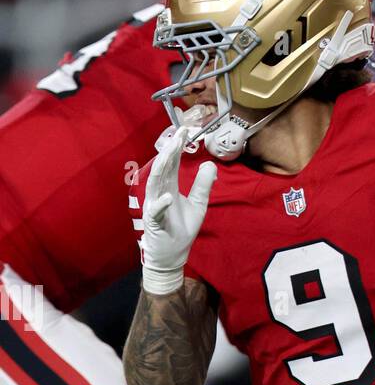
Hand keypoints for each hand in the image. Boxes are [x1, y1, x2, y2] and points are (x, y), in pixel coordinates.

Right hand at [140, 127, 216, 294]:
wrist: (172, 254)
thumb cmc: (181, 229)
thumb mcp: (198, 205)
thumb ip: (203, 185)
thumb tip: (210, 165)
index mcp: (169, 186)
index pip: (172, 162)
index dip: (178, 146)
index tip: (186, 129)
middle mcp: (159, 192)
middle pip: (163, 167)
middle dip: (171, 150)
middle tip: (180, 133)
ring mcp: (154, 206)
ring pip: (155, 183)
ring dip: (163, 167)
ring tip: (171, 152)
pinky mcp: (154, 223)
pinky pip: (156, 212)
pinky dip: (161, 204)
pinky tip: (167, 197)